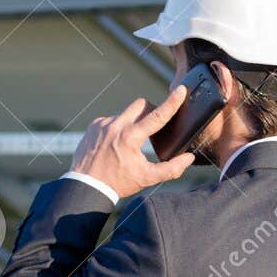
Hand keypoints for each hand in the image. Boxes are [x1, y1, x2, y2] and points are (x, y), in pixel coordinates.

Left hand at [69, 88, 195, 198]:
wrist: (87, 186)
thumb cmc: (118, 183)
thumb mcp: (147, 178)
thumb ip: (171, 169)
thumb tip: (188, 158)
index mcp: (131, 138)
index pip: (157, 116)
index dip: (172, 102)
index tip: (180, 90)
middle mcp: (116, 126)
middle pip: (141, 105)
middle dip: (151, 111)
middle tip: (153, 127)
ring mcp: (103, 123)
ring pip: (126, 113)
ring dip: (133, 123)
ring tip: (130, 143)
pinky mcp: (94, 125)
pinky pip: (112, 119)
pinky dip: (118, 128)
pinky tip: (116, 143)